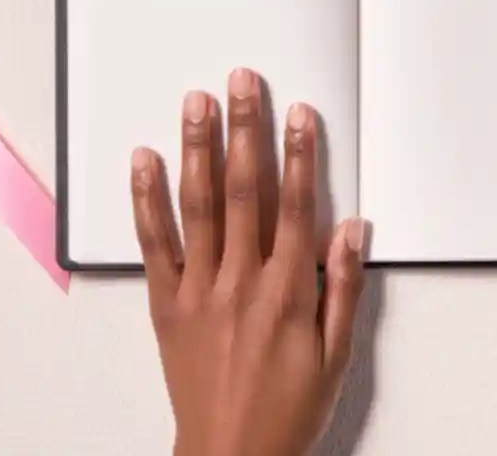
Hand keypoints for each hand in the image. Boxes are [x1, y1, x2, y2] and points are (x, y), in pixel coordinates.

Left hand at [130, 68, 366, 455]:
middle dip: (244, 130)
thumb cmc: (285, 411)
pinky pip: (154, 243)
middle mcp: (240, 283)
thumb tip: (350, 230)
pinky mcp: (167, 303)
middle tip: (242, 83)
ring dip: (197, 148)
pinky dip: (147, 199)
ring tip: (196, 103)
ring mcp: (198, 290)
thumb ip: (342, 288)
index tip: (298, 114)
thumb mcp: (335, 356)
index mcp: (286, 293)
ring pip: (197, 206)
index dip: (299, 155)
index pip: (295, 206)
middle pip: (243, 191)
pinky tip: (145, 162)